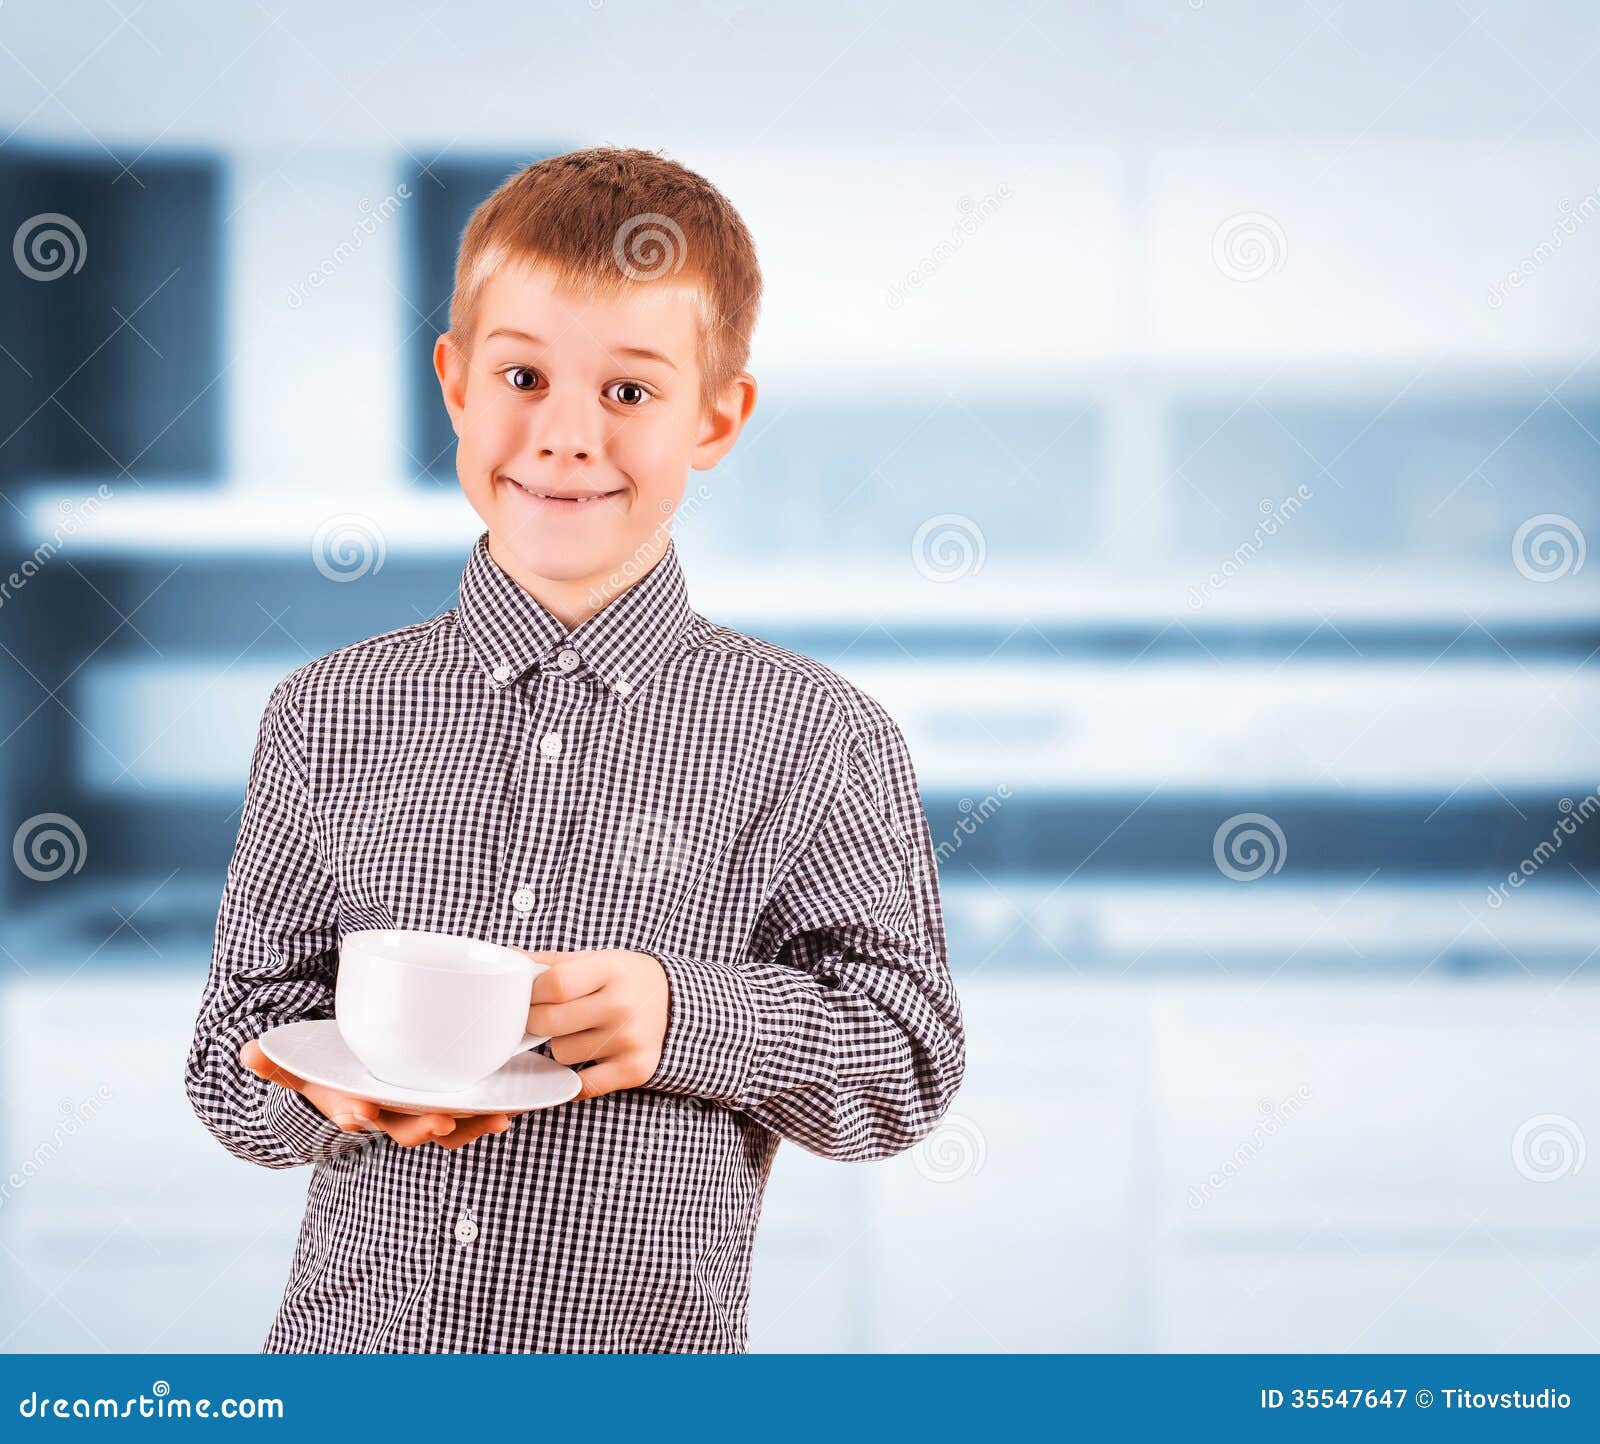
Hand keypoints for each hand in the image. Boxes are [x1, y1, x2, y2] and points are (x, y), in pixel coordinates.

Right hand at [239, 1038, 517, 1149]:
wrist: (361, 1085)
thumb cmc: (333, 1072)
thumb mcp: (306, 1065)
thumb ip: (279, 1060)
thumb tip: (246, 1052)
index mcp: (351, 1103)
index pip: (347, 1111)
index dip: (352, 1113)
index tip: (357, 1114)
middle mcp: (387, 1116)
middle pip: (404, 1127)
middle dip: (421, 1126)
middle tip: (440, 1119)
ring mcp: (419, 1115)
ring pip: (445, 1126)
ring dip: (470, 1126)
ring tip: (496, 1119)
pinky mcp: (451, 1106)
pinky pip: (472, 1117)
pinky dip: (491, 1115)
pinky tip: (514, 1110)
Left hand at [521, 949, 668, 1099]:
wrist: (676, 1003)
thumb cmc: (626, 979)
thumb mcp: (596, 960)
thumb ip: (552, 962)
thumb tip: (510, 955)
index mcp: (610, 970)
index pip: (553, 984)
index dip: (533, 993)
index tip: (533, 996)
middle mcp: (622, 1004)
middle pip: (549, 1022)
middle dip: (537, 1022)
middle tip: (547, 1017)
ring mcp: (630, 1039)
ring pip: (561, 1054)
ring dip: (562, 1046)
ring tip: (582, 1033)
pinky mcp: (636, 1069)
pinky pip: (583, 1085)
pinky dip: (576, 1078)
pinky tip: (585, 1059)